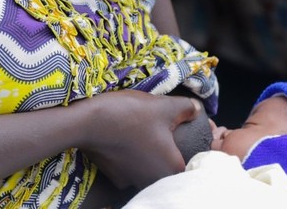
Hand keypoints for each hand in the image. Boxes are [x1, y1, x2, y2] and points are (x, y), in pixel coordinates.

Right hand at [75, 90, 201, 189]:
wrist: (88, 123)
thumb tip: (198, 110)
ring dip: (149, 155)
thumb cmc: (131, 115)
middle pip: (168, 167)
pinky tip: (126, 141)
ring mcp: (132, 181)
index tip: (181, 131)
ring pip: (148, 169)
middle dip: (168, 151)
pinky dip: (130, 157)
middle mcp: (154, 180)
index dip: (189, 146)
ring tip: (144, 134)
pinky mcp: (115, 177)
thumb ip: (187, 108)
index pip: (190, 163)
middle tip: (163, 131)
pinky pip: (130, 168)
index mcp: (172, 167)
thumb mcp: (164, 106)